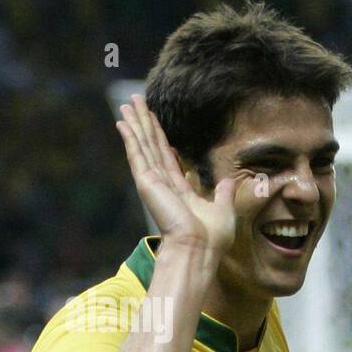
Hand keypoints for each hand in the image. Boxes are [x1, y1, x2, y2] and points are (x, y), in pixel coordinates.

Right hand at [116, 94, 235, 251]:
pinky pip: (137, 154)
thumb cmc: (212, 238)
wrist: (199, 248)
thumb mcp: (223, 210)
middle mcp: (164, 184)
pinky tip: (123, 121)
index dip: (161, 139)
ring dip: (136, 124)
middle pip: (152, 146)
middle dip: (145, 124)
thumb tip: (229, 182)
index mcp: (180, 191)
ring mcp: (153, 182)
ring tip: (128, 104)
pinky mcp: (147, 182)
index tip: (154, 124)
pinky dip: (130, 137)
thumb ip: (223, 194)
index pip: (167, 159)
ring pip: (143, 145)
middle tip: (136, 102)